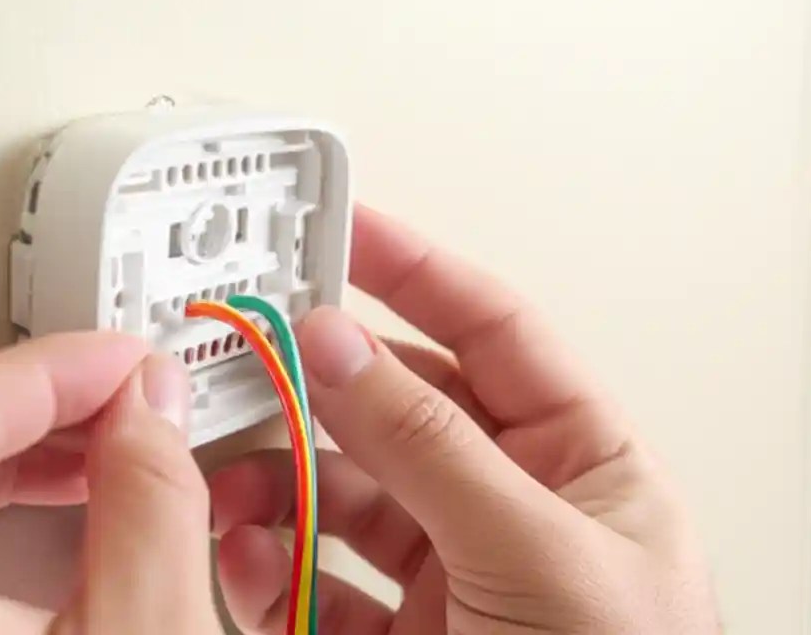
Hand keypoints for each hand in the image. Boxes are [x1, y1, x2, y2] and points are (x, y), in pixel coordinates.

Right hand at [210, 206, 719, 633]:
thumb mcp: (537, 554)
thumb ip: (432, 447)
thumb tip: (344, 348)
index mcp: (581, 463)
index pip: (493, 332)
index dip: (419, 270)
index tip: (348, 228)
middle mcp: (514, 509)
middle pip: (400, 411)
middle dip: (323, 387)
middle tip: (252, 356)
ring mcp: (454, 574)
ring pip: (346, 496)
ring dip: (280, 480)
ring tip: (228, 474)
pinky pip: (322, 583)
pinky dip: (275, 567)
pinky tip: (247, 555)